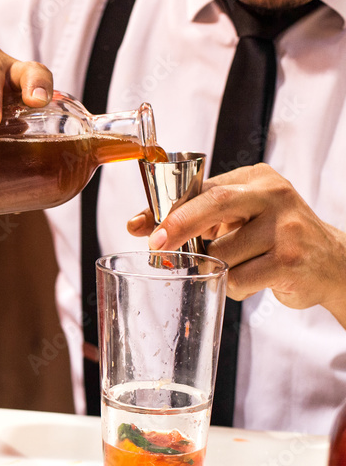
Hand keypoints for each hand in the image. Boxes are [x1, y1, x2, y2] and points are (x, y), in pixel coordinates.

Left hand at [127, 163, 345, 325]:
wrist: (331, 263)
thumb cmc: (274, 238)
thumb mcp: (239, 217)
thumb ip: (195, 216)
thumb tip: (138, 225)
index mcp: (256, 179)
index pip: (202, 188)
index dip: (166, 208)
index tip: (137, 226)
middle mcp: (274, 195)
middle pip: (214, 203)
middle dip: (178, 225)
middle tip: (156, 245)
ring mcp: (285, 227)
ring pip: (221, 253)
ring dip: (216, 269)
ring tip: (242, 265)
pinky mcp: (290, 261)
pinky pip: (238, 279)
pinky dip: (234, 286)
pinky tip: (254, 280)